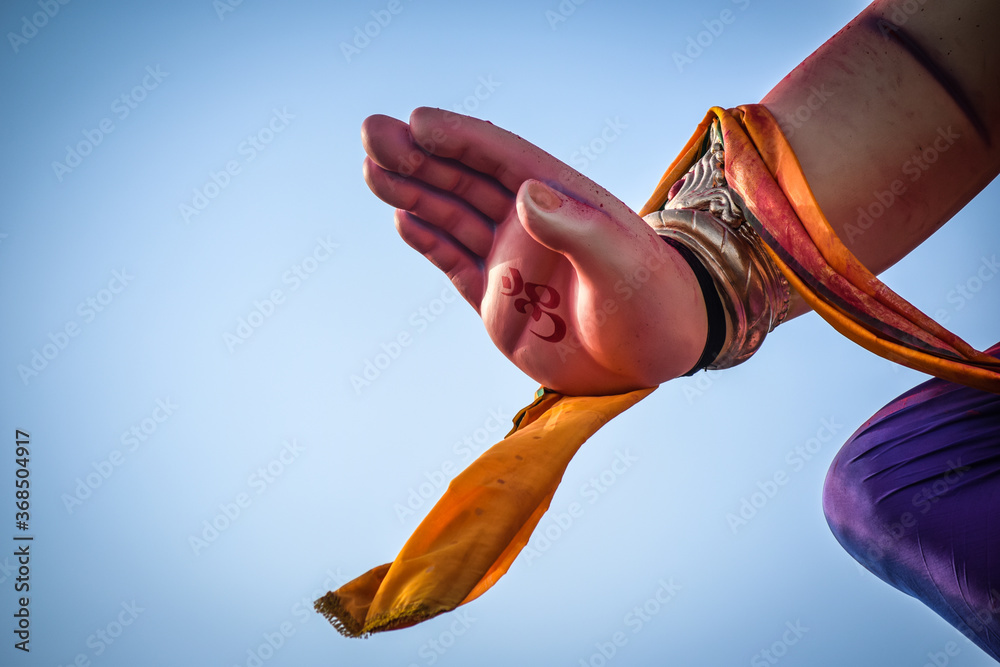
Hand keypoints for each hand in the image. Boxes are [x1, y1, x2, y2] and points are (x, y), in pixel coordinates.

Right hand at [361, 108, 707, 394]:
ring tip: (371, 169)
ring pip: (450, 216)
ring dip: (411, 191)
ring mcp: (509, 261)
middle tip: (370, 131)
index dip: (460, 137)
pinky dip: (428, 242)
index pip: (501, 157)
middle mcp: (529, 223)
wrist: (654, 354)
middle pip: (464, 179)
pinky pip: (454, 264)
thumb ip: (577, 229)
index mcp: (560, 197)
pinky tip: (402, 218)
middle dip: (417, 155)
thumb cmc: (652, 301)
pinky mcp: (496, 302)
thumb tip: (526, 192)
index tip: (417, 122)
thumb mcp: (623, 262)